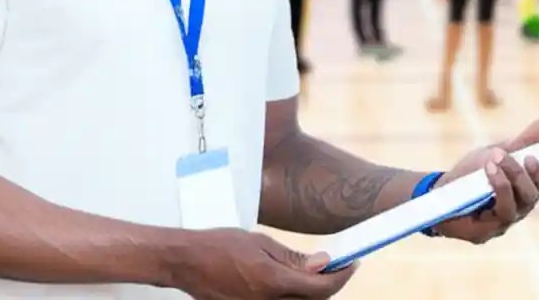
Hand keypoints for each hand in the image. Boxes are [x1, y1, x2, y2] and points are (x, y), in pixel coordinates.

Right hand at [174, 228, 356, 298]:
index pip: (321, 287)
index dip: (342, 277)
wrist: (186, 262)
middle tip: (336, 267)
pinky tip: (292, 282)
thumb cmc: (219, 246)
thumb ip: (293, 258)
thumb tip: (322, 263)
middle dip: (329, 286)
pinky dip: (292, 297)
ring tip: (314, 273)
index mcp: (272, 282)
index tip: (351, 265)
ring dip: (312, 293)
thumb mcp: (260, 243)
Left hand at [430, 118, 538, 243]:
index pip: (537, 186)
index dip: (537, 173)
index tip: (531, 156)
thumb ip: (521, 142)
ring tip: (490, 164)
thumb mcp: (495, 153)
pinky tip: (478, 184)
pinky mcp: (480, 235)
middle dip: (518, 175)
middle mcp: (514, 213)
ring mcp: (498, 226)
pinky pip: (489, 221)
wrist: (437, 193)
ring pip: (511, 210)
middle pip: (529, 199)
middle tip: (503, 155)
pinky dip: (484, 201)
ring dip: (503, 185)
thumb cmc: (470, 175)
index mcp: (521, 195)